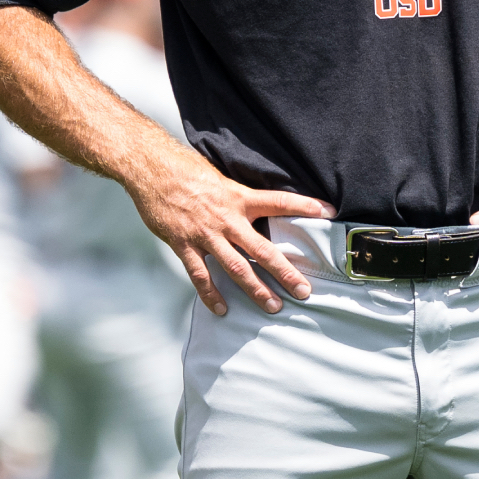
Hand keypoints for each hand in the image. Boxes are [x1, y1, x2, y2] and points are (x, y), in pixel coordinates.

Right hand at [125, 145, 332, 317]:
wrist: (151, 168)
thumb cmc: (185, 169)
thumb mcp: (219, 177)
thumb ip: (237, 196)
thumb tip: (254, 205)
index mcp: (238, 197)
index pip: (279, 201)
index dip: (304, 205)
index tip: (328, 212)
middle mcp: (227, 218)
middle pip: (262, 250)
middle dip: (285, 272)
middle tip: (304, 291)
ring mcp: (205, 234)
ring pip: (236, 268)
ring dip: (255, 290)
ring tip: (273, 307)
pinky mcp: (184, 245)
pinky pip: (201, 275)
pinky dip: (211, 295)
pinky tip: (222, 310)